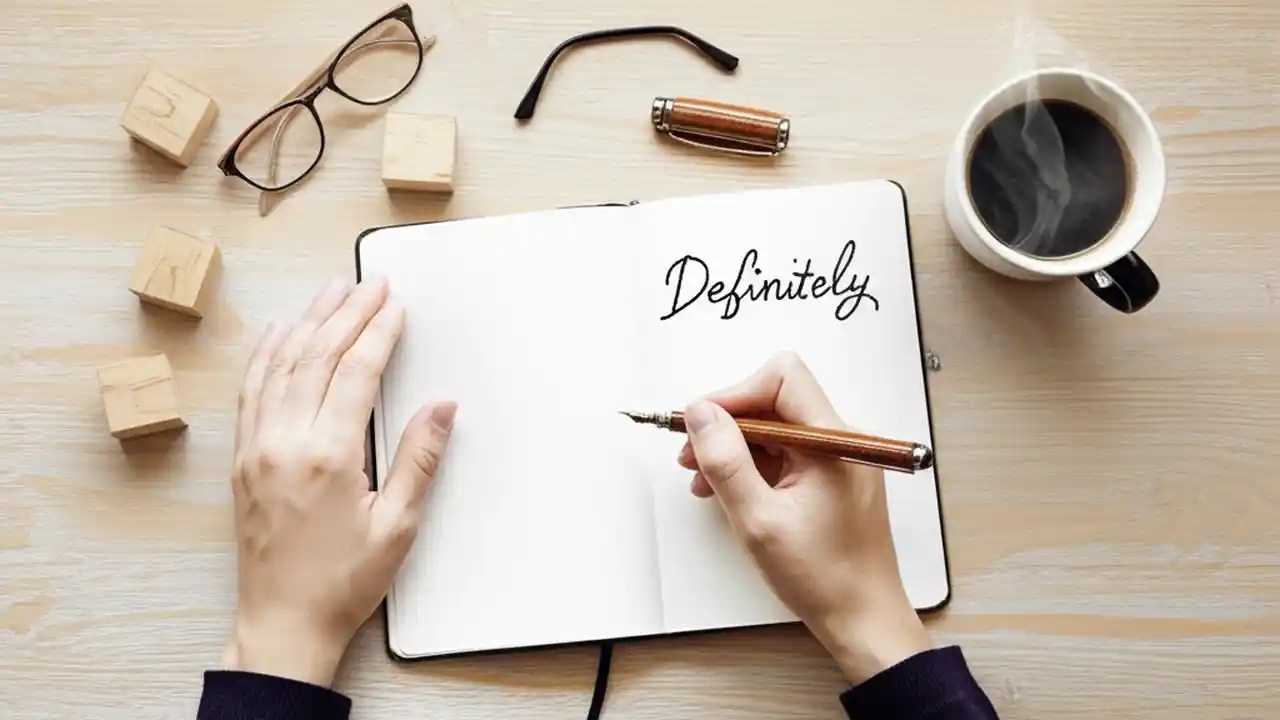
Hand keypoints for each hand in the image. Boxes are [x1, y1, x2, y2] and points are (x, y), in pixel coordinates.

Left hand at [224, 277, 455, 686]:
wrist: (284, 622)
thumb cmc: (342, 582)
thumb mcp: (398, 526)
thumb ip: (419, 459)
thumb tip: (441, 406)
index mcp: (329, 456)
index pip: (357, 372)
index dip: (378, 332)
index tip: (394, 305)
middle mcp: (286, 442)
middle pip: (318, 357)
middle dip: (348, 313)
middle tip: (371, 285)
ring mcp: (258, 448)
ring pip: (282, 366)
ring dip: (309, 322)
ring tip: (331, 292)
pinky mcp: (243, 460)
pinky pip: (252, 391)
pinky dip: (267, 355)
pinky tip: (279, 334)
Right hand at [677, 352, 930, 683]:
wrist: (863, 620)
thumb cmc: (823, 578)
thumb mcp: (758, 520)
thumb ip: (726, 461)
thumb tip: (700, 413)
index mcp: (833, 442)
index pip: (781, 379)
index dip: (734, 395)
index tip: (699, 425)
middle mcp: (840, 441)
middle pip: (774, 401)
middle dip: (727, 424)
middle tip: (690, 455)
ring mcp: (836, 460)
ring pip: (774, 429)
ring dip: (734, 448)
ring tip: (703, 481)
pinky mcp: (830, 479)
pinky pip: (784, 454)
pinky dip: (752, 467)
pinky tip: (728, 491)